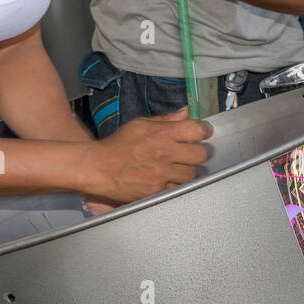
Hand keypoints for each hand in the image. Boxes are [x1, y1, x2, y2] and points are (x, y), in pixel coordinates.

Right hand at [86, 108, 210, 204]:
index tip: (204, 132)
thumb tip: (186, 112)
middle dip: (200, 152)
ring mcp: (162, 174)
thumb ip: (166, 119)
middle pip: (201, 154)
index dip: (205, 130)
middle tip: (193, 151)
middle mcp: (165, 154)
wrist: (99, 167)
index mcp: (162, 134)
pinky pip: (178, 189)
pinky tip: (170, 179)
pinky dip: (177, 184)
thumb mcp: (140, 124)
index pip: (197, 129)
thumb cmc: (118, 144)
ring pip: (192, 174)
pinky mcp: (157, 191)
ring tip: (179, 167)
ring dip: (189, 170)